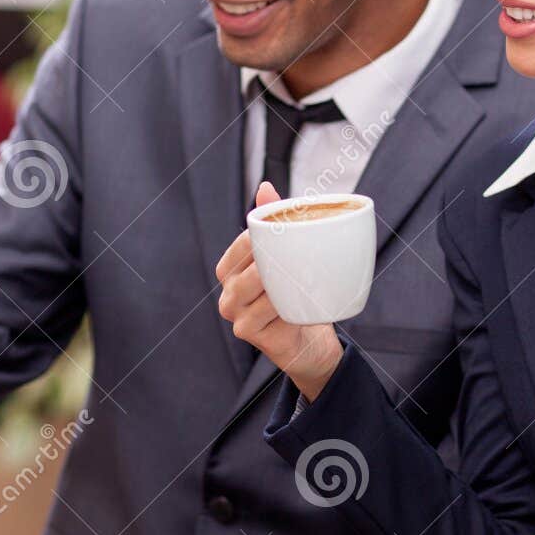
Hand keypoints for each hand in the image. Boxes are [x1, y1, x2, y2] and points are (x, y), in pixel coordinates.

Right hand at [215, 182, 343, 400]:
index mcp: (229, 269)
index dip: (269, 236)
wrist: (307, 347)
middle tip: (306, 252)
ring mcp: (235, 314)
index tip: (296, 232)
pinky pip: (267, 311)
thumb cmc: (295, 300)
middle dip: (278, 257)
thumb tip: (265, 186)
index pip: (245, 242)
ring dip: (284, 279)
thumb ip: (275, 224)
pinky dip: (286, 303)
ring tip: (306, 274)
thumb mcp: (286, 261)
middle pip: (251, 264)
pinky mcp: (248, 332)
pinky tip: (300, 299)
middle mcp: (227, 291)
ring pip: (259, 286)